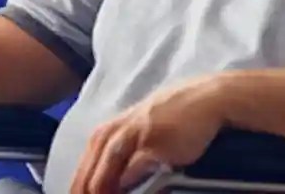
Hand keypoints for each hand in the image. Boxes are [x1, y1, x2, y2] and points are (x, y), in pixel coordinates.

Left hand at [70, 77, 226, 193]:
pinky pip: (134, 168)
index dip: (79, 187)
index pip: (84, 166)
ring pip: (106, 169)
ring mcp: (135, 137)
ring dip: (100, 189)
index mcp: (109, 130)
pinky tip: (124, 191)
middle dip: (85, 191)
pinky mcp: (155, 145)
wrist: (205, 99)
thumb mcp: (139, 129)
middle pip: (90, 170)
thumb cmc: (174, 115)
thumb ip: (124, 154)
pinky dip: (126, 183)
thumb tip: (112, 184)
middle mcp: (117, 132)